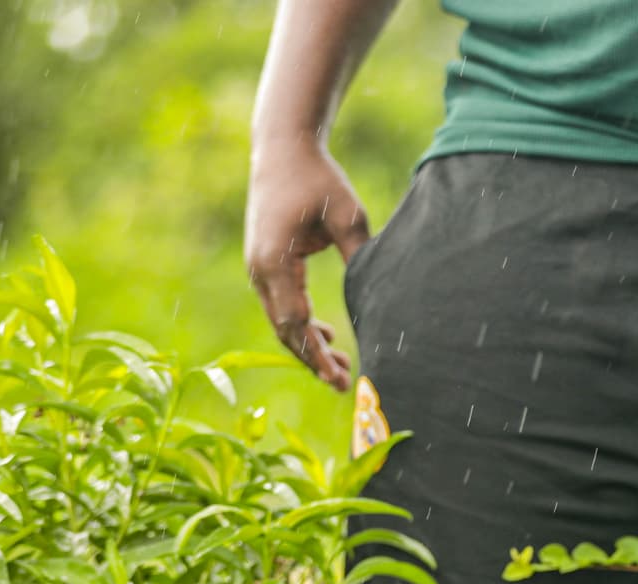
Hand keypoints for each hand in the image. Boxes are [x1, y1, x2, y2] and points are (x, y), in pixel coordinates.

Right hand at [245, 139, 371, 391]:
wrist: (283, 147)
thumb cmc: (317, 178)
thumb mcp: (348, 216)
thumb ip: (361, 257)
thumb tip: (378, 298)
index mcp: (275, 261)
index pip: (295, 322)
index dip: (316, 355)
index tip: (339, 378)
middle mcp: (259, 268)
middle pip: (284, 329)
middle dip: (313, 358)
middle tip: (345, 382)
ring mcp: (258, 266)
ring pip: (280, 319)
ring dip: (308, 343)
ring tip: (339, 366)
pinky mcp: (265, 262)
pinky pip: (281, 303)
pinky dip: (301, 323)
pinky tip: (327, 334)